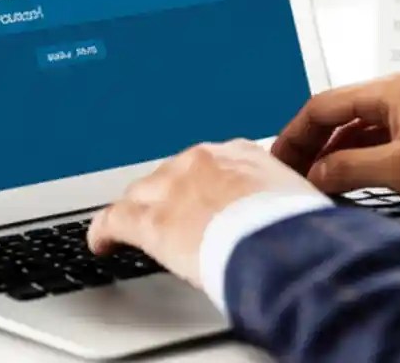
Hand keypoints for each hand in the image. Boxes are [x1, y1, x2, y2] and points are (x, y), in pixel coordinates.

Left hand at [87, 139, 318, 286]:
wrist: (280, 244)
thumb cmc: (297, 229)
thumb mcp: (296, 203)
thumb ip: (278, 203)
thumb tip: (286, 221)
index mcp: (240, 154)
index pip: (208, 162)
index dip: (200, 183)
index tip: (202, 197)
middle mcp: (202, 161)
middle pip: (170, 175)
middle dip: (167, 195)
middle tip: (171, 219)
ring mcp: (172, 188)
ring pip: (141, 195)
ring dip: (139, 211)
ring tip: (133, 230)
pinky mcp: (151, 221)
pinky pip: (115, 220)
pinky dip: (104, 232)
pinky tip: (101, 244)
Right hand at [270, 74, 399, 210]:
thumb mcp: (398, 170)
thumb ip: (349, 169)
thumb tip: (317, 173)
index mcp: (387, 91)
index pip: (323, 106)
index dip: (295, 134)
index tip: (279, 158)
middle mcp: (397, 92)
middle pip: (338, 114)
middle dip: (312, 144)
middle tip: (292, 172)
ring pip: (357, 127)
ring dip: (335, 152)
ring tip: (317, 179)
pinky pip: (378, 136)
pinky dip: (359, 155)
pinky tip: (351, 177)